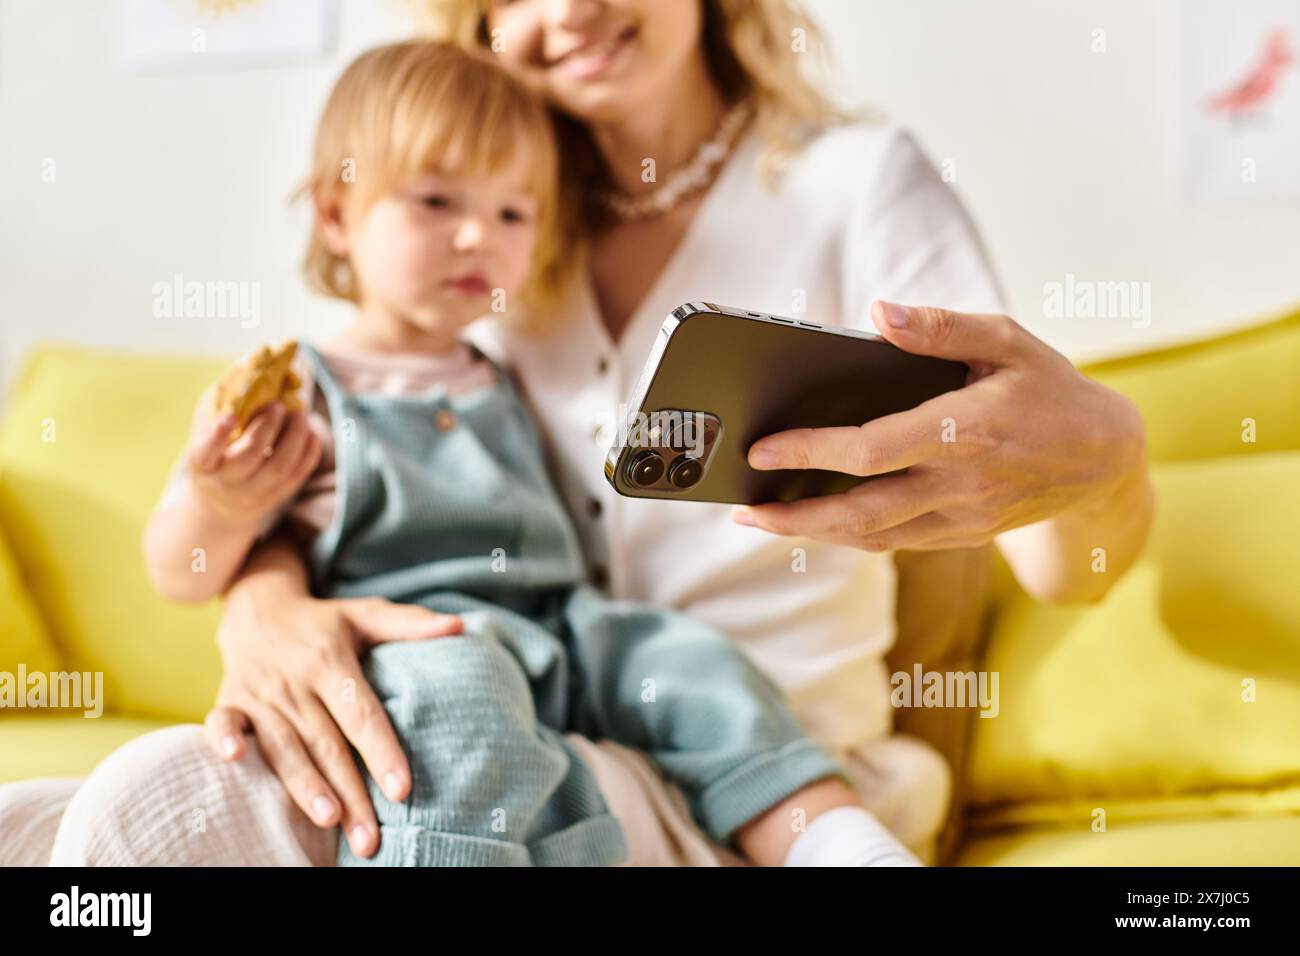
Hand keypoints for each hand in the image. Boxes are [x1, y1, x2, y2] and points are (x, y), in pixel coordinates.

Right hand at [187, 402, 320, 526]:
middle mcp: (226, 482)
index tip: (230, 416)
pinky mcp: (274, 497)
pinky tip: (311, 434)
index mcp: (203, 464)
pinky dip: (308, 455)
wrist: (219, 507)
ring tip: (301, 414)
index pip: (206, 452)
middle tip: (278, 405)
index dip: (217, 435)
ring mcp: (252, 493)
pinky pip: (296, 477)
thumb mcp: (205, 434)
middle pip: (249, 456)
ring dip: (294, 437)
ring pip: (278, 467)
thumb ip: (221, 404)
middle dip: (266, 427)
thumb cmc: (213, 455)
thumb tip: (248, 366)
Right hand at [203, 586, 463, 857]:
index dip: (382, 751)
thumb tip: (460, 626)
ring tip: (329, 821)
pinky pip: (221, 723)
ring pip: (284, 747)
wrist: (257, 608)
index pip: (362, 713)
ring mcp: (259, 693)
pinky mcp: (229, 700)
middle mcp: (295, 680)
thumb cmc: (324, 623)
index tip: (402, 790)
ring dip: (303, 786)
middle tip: (370, 836)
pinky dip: (222, 741)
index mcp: (330, 660)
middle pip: (327, 744)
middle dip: (350, 792)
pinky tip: (236, 763)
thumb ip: (410, 624)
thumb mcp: (366, 615)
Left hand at [731, 300, 1146, 553]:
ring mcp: (962, 518)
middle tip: (741, 509)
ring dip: (812, 532)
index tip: (763, 446)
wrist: (1105, 460)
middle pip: (861, 512)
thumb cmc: (1050, 389)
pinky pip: (895, 541)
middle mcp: (961, 484)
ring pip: (873, 536)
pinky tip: (813, 522)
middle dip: (795, 515)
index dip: (811, 450)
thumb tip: (878, 314)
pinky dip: (848, 535)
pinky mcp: (963, 536)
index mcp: (967, 431)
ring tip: (761, 518)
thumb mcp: (1008, 341)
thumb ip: (941, 328)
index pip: (872, 449)